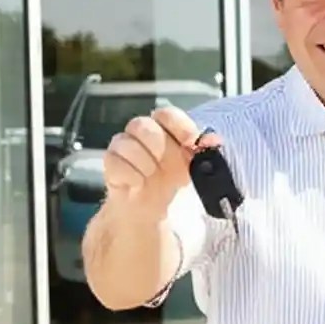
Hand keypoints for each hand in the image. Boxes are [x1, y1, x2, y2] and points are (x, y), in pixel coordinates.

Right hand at [101, 106, 219, 216]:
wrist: (150, 209)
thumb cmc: (173, 183)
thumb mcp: (194, 169)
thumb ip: (203, 153)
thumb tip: (213, 141)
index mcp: (167, 130)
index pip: (167, 114)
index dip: (178, 125)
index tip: (191, 143)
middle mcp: (144, 134)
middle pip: (142, 125)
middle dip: (157, 146)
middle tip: (165, 165)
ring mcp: (125, 147)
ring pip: (126, 143)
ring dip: (143, 163)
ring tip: (151, 177)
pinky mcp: (111, 163)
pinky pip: (114, 161)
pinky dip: (129, 175)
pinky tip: (137, 184)